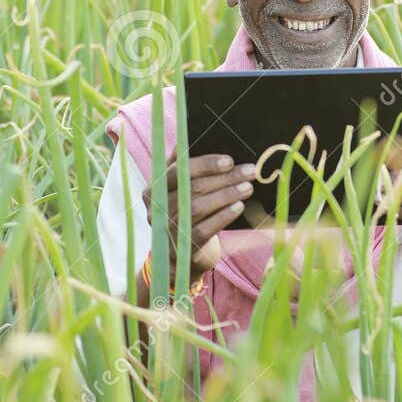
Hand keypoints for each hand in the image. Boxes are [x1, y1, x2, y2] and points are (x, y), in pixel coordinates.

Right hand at [142, 153, 254, 286]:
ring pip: (198, 207)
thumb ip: (181, 169)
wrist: (180, 257)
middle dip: (224, 178)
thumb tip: (184, 144)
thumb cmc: (184, 215)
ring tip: (248, 188)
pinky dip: (223, 216)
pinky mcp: (181, 247)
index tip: (229, 161)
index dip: (205, 164)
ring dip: (226, 195)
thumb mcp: (179, 192)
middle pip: (192, 188)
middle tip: (249, 172)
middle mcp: (155, 209)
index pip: (178, 171)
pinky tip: (238, 207)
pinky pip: (203, 229)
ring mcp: (167, 229)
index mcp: (152, 190)